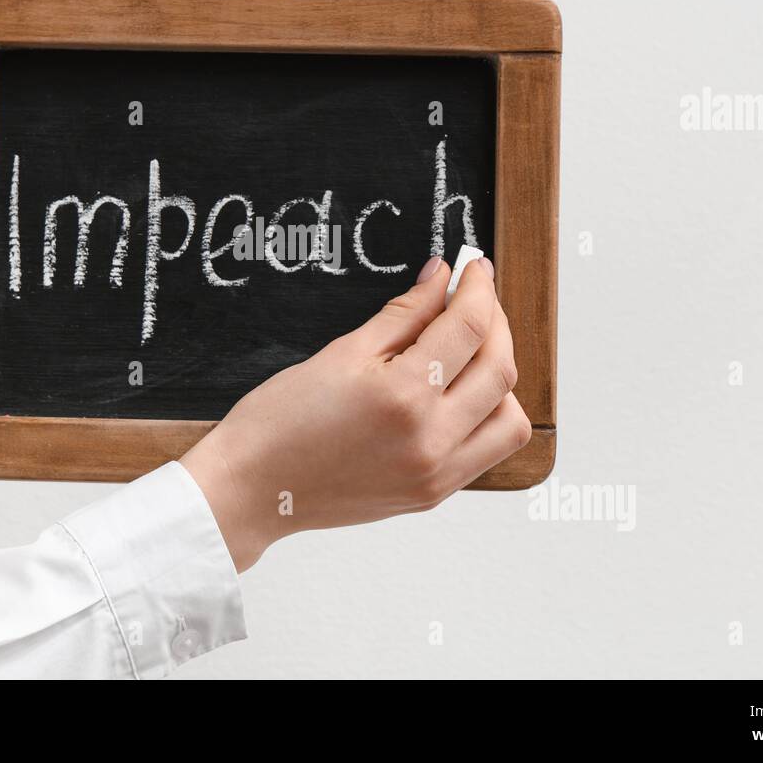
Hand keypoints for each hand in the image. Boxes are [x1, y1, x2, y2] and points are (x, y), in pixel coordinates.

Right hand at [181, 256, 531, 571]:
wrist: (253, 488)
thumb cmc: (280, 421)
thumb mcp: (342, 352)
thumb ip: (403, 313)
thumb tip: (441, 279)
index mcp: (403, 396)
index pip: (469, 326)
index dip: (477, 287)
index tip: (472, 268)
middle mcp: (430, 439)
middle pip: (499, 368)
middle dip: (495, 322)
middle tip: (474, 297)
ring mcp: (436, 474)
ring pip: (510, 418)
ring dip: (501, 375)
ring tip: (470, 350)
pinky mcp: (433, 494)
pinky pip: (488, 450)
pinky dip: (488, 415)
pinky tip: (461, 392)